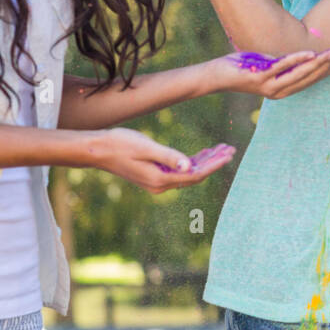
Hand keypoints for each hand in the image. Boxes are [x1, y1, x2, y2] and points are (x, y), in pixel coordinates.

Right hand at [83, 127, 234, 193]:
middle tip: (231, 149)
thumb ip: (169, 157)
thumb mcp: (146, 147)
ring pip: (188, 173)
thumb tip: (189, 166)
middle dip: (214, 162)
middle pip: (195, 175)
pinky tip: (203, 154)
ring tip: (222, 149)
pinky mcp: (154, 177)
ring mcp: (157, 182)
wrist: (98, 150)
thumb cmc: (121, 144)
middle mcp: (160, 185)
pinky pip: (179, 172)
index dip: (214, 165)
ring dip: (205, 161)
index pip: (195, 175)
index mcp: (160, 179)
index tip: (229, 154)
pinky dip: (192, 162)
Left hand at [211, 46, 329, 98]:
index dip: (327, 65)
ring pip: (300, 73)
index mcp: (282, 89)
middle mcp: (279, 91)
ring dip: (318, 61)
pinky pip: (282, 67)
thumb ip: (281, 63)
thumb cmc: (241, 67)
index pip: (310, 77)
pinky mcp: (260, 78)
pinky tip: (309, 52)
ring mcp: (269, 86)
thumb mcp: (266, 65)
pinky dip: (297, 59)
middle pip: (310, 75)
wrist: (216, 75)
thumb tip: (296, 53)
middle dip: (328, 61)